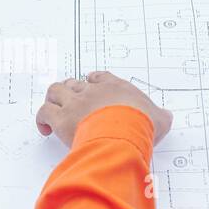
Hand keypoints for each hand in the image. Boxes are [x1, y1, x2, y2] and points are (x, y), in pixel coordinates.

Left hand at [35, 71, 171, 147]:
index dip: (93, 81)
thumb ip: (161, 116)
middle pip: (74, 83)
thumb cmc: (141, 124)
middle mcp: (91, 91)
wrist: (125, 131)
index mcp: (114, 87)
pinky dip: (41, 119)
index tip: (92, 85)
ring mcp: (74, 103)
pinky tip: (45, 129)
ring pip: (55, 90)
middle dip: (71, 91)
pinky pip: (44, 112)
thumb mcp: (159, 118)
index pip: (99, 77)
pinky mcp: (61, 119)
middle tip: (72, 103)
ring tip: (55, 110)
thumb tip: (166, 117)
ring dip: (53, 99)